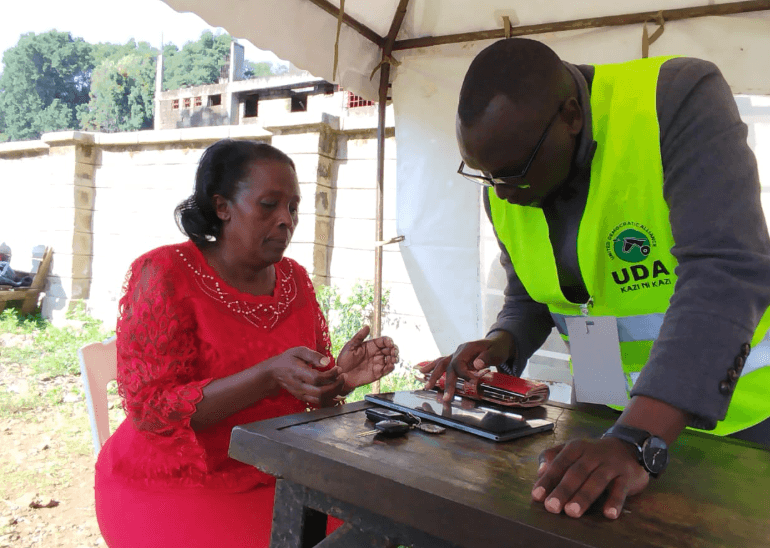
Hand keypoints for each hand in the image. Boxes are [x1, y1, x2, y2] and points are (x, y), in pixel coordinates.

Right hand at [267, 346, 344, 406]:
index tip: (338, 368)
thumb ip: (313, 356)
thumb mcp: (298, 351)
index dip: (331, 375)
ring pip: (320, 400)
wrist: (274, 372)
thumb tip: (327, 362)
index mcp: (298, 373)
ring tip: (341, 383)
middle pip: (321, 392)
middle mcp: (300, 386)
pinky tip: (336, 393)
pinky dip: (329, 400)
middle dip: (336, 385)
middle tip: (343, 376)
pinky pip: (318, 403)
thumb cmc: (288, 359)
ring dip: (334, 394)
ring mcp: (301, 394)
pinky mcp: (303, 398)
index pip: (317, 378)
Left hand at [336, 326, 397, 391]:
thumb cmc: (345, 359)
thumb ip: (359, 336)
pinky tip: (391, 365)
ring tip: (393, 359)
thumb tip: (367, 326)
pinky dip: (391, 367)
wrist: (342, 374)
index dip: (389, 341)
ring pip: (391, 359)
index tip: (390, 343)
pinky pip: (388, 369)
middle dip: (394, 349)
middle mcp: (377, 353)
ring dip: (395, 358)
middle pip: (390, 349)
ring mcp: (378, 363)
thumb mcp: (350, 346)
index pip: (384, 341)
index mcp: (371, 345)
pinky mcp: (378, 373)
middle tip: (393, 352)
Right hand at [420, 331, 514, 401]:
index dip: (463, 374)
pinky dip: (432, 367)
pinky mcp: (456, 359)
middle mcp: (459, 351)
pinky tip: (423, 371)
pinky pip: (442, 363)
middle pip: (447, 366)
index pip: (459, 363)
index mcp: (467, 348)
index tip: (472, 382)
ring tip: (426, 386)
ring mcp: (456, 354)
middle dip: (444, 381)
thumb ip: (486, 358)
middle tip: (446, 397)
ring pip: (441, 363)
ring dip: (433, 375)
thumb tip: (476, 365)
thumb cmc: (497, 348)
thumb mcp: (496, 352)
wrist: (498, 343)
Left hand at [532, 437, 649, 518]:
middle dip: (563, 490)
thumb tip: (540, 472)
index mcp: (576, 448)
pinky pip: (621, 489)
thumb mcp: (572, 451)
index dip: (548, 479)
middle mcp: (593, 454)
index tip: (537, 496)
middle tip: (552, 507)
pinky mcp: (627, 476)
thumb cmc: (592, 455)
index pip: (559, 463)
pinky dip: (615, 502)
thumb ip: (552, 459)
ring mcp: (611, 464)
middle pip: (576, 472)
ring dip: (583, 497)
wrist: (628, 448)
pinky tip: (609, 514)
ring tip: (572, 512)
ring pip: (596, 480)